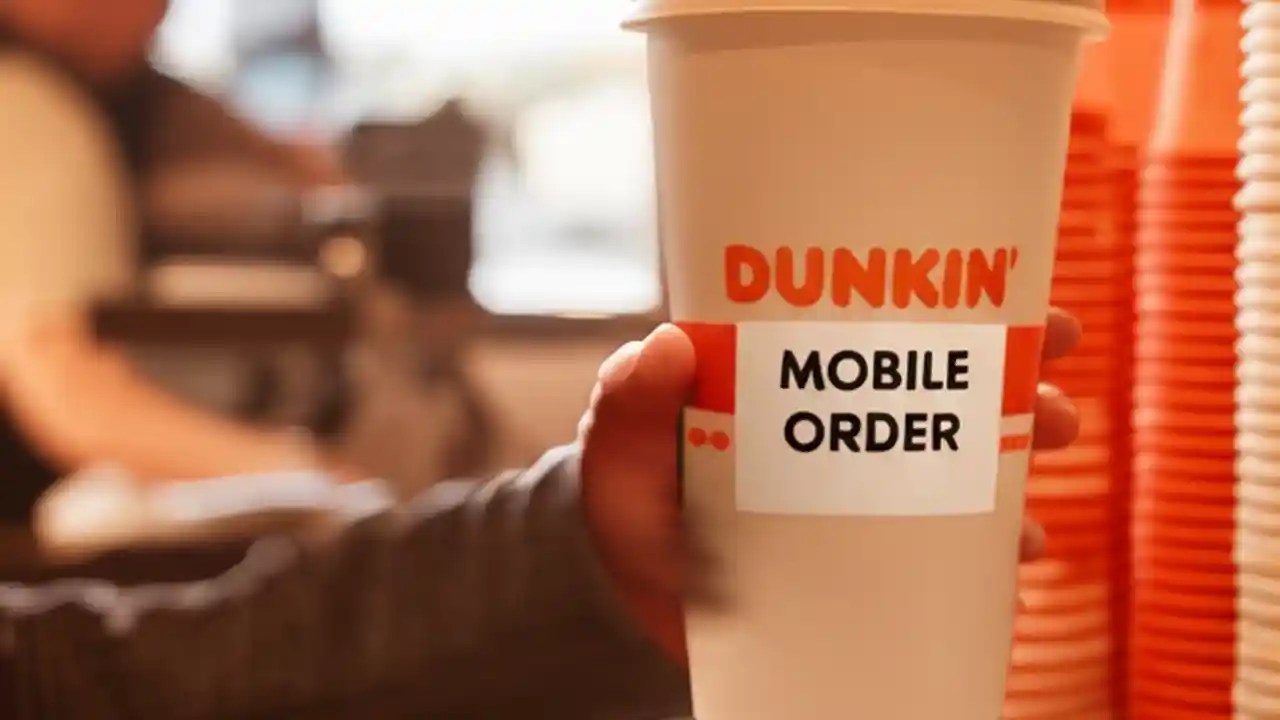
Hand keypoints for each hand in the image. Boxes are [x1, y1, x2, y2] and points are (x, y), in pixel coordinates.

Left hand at [580, 311, 1081, 661]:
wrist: (626, 592)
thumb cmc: (628, 500)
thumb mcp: (622, 446)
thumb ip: (630, 403)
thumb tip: (665, 344)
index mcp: (799, 374)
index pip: (892, 323)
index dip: (966, 305)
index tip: (1032, 298)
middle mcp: (843, 425)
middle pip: (949, 391)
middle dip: (1020, 389)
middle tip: (1060, 404)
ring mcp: (860, 491)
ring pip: (960, 467)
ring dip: (1016, 471)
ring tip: (1043, 496)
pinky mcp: (864, 559)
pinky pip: (941, 550)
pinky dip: (983, 553)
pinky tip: (1013, 559)